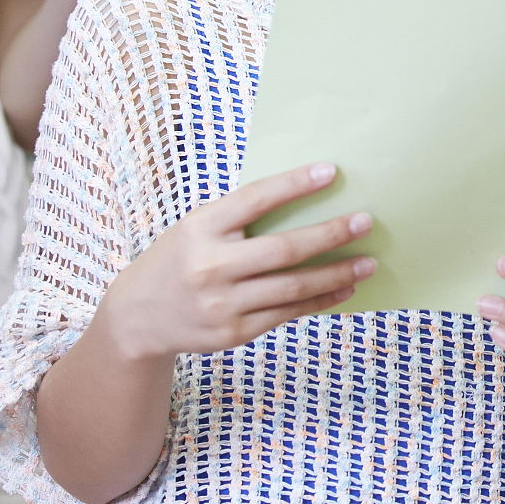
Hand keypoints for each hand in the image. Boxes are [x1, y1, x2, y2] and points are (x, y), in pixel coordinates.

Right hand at [96, 162, 374, 362]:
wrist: (136, 317)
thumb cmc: (180, 259)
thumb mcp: (197, 228)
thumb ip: (239, 218)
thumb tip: (306, 200)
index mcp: (201, 228)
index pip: (255, 199)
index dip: (294, 184)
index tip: (332, 172)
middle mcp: (210, 266)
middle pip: (283, 249)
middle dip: (331, 234)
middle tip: (366, 222)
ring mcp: (221, 303)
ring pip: (292, 286)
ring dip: (336, 273)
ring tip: (368, 262)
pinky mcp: (232, 332)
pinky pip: (287, 313)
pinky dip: (320, 299)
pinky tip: (344, 288)